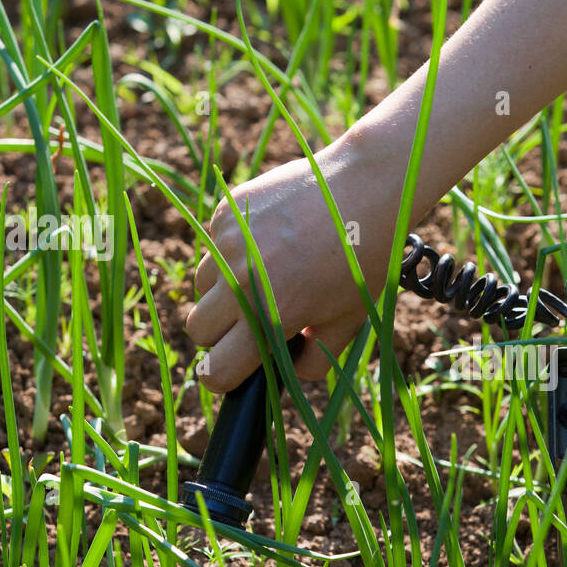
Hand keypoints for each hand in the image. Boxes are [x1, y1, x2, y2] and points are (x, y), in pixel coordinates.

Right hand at [185, 138, 394, 391]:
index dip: (224, 377)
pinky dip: (233, 252)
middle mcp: (240, 280)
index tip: (236, 370)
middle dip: (223, 334)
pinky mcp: (226, 212)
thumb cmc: (364, 261)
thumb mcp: (347, 322)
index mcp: (270, 316)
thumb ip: (312, 360)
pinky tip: (271, 239)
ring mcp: (228, 243)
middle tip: (257, 319)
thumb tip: (283, 369)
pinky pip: (213, 247)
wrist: (368, 188)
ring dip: (225, 291)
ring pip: (202, 286)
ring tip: (268, 274)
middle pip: (198, 330)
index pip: (216, 371)